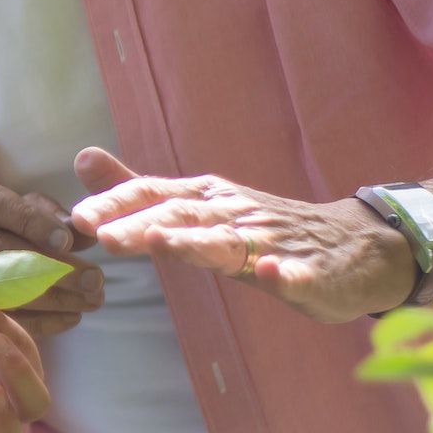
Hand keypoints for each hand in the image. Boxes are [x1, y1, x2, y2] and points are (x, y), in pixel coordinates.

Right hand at [0, 175, 103, 337]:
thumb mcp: (18, 211)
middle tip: (94, 279)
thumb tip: (86, 232)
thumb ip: (51, 217)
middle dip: (50, 265)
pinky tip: (69, 318)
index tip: (69, 241)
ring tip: (90, 301)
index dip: (32, 222)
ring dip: (49, 298)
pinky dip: (35, 321)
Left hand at [68, 147, 414, 323]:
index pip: (153, 194)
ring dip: (194, 241)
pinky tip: (270, 273)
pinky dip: (283, 272)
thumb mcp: (198, 208)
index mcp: (207, 200)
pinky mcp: (312, 273)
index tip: (76, 218)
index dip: (116, 204)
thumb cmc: (264, 230)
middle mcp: (235, 214)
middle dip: (140, 223)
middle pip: (183, 215)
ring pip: (231, 242)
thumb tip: (82, 159)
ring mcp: (274, 242)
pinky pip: (297, 273)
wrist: (357, 247)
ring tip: (158, 242)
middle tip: (99, 235)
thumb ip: (140, 190)